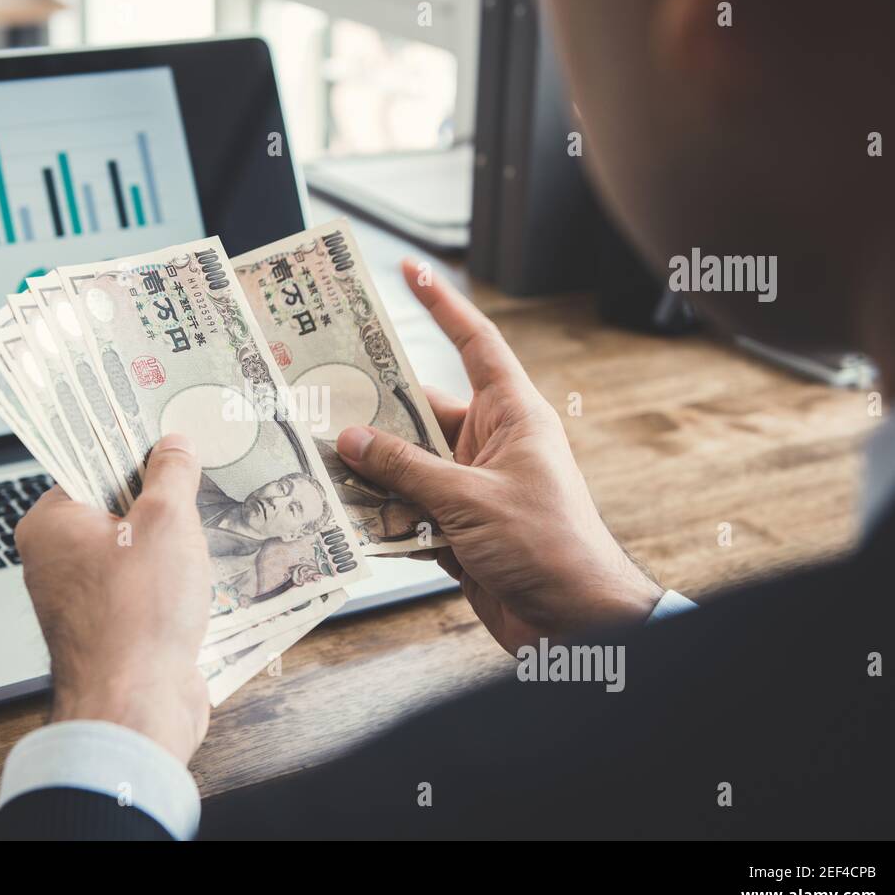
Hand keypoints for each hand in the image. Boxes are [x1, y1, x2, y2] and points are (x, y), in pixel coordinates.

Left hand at [15, 434, 211, 764]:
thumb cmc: (137, 617)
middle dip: (161, 504)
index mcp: (50, 525)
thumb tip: (175, 446)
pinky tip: (200, 584)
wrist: (136, 707)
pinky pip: (145, 591)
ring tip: (201, 543)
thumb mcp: (167, 521)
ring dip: (172, 548)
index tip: (170, 439)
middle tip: (196, 490)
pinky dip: (172, 585)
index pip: (92, 466)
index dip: (136, 451)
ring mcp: (82, 600)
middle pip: (116, 508)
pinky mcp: (111, 631)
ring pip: (136, 552)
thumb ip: (172, 474)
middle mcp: (56, 561)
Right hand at [336, 259, 664, 652]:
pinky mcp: (458, 529)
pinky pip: (408, 509)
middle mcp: (491, 446)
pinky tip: (344, 517)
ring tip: (318, 462)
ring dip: (370, 471)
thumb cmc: (549, 548)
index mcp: (512, 417)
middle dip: (374, 411)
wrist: (577, 624)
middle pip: (421, 413)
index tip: (409, 270)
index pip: (474, 345)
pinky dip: (380, 514)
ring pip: (407, 466)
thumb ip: (406, 470)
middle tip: (321, 394)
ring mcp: (473, 489)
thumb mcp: (471, 501)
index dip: (443, 304)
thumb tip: (350, 439)